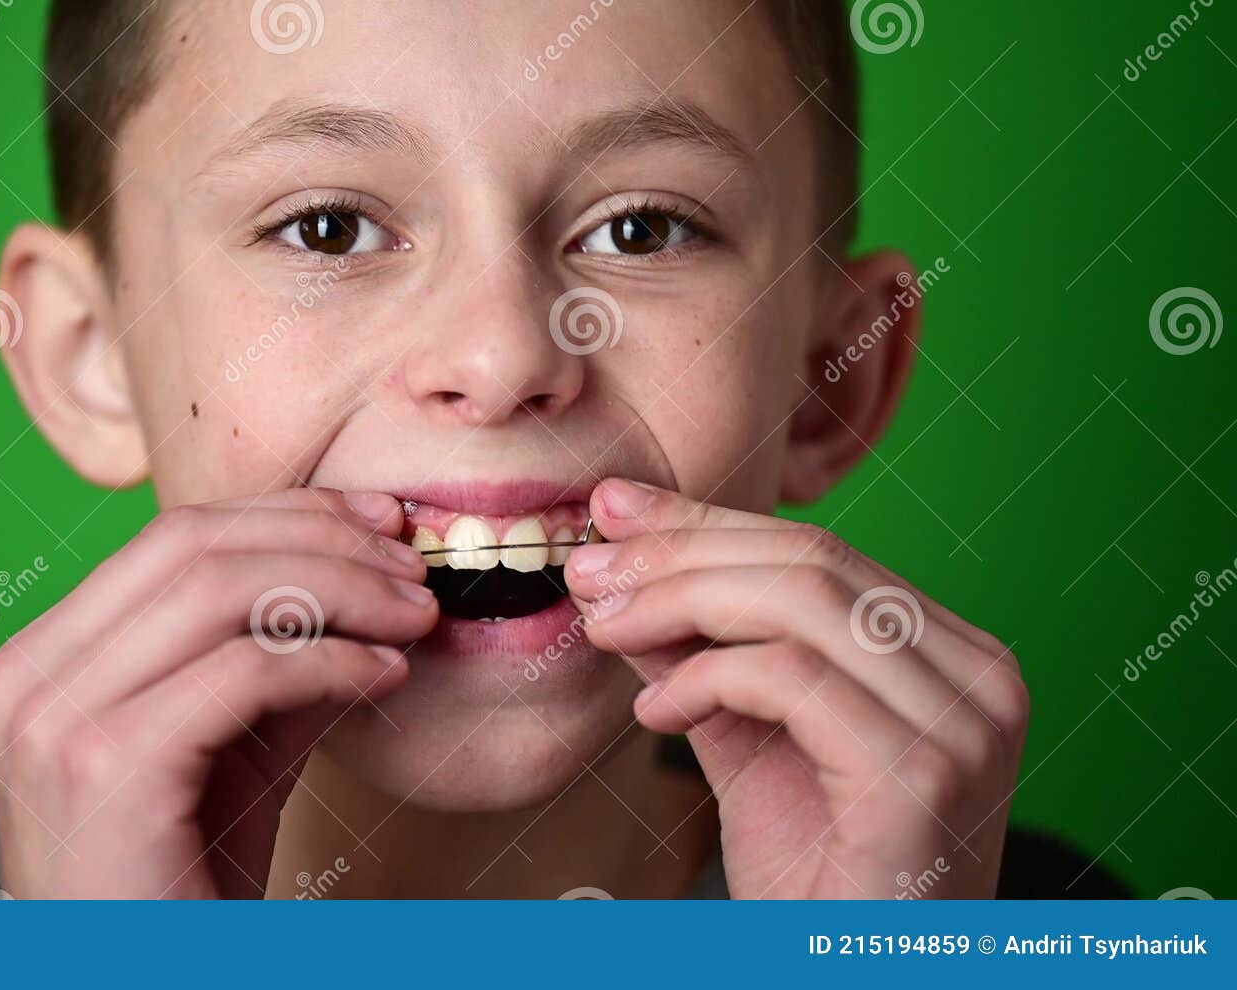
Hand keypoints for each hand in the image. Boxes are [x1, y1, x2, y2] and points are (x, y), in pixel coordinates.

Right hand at [0, 489, 436, 897]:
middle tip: (410, 564)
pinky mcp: (105, 764)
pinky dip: (334, 660)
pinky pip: (245, 670)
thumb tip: (373, 588)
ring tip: (413, 617)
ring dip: (341, 589)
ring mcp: (55, 717)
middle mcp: (31, 673)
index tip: (377, 521)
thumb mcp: (238, 752)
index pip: (173, 538)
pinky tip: (385, 678)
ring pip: (221, 589)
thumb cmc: (179, 889)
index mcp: (45, 657)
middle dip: (323, 539)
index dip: (288, 514)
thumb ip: (284, 665)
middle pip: (194, 544)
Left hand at [563, 478, 1027, 898]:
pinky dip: (704, 678)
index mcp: (950, 656)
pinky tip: (654, 713)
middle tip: (588, 569)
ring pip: (802, 600)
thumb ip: (702, 651)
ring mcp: (963, 723)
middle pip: (812, 559)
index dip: (705, 523)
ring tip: (606, 629)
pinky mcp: (922, 773)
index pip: (820, 552)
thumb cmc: (815, 879)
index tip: (610, 513)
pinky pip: (791, 677)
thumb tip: (624, 561)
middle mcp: (978, 676)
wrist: (858, 977)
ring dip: (678, 602)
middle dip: (680, 552)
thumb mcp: (747, 739)